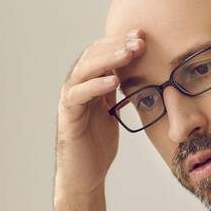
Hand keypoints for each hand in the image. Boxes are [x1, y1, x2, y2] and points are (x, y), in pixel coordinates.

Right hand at [54, 29, 146, 203]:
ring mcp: (70, 99)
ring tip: (129, 53)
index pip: (103, 53)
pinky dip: (95, 85)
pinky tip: (112, 80)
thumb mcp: (112, 111)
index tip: (143, 35)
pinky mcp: (68, 115)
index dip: (121, 42)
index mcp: (89, 83)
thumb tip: (135, 72)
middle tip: (138, 39)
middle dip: (117, 45)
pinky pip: (78, 94)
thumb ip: (116, 91)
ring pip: (85, 69)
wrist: (84, 175)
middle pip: (93, 55)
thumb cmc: (97, 145)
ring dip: (108, 59)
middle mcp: (77, 86)